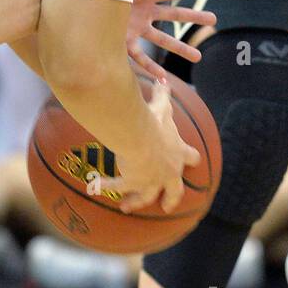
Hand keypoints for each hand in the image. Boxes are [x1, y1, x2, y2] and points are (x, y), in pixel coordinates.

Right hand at [97, 77, 200, 212]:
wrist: (140, 136)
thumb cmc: (153, 121)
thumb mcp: (161, 106)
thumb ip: (163, 95)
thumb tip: (163, 79)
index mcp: (178, 153)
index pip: (191, 157)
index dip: (191, 159)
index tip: (191, 162)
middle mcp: (168, 171)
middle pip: (175, 190)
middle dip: (171, 198)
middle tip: (167, 207)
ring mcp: (151, 180)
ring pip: (146, 197)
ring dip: (137, 202)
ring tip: (127, 207)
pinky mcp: (133, 183)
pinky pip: (118, 187)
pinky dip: (107, 187)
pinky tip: (96, 188)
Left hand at [126, 0, 214, 81]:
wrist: (74, 11)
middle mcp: (143, 14)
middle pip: (173, 16)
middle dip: (193, 18)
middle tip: (213, 20)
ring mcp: (135, 30)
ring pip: (162, 41)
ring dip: (180, 48)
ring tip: (198, 56)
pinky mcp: (123, 44)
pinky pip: (141, 58)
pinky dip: (152, 68)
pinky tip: (165, 78)